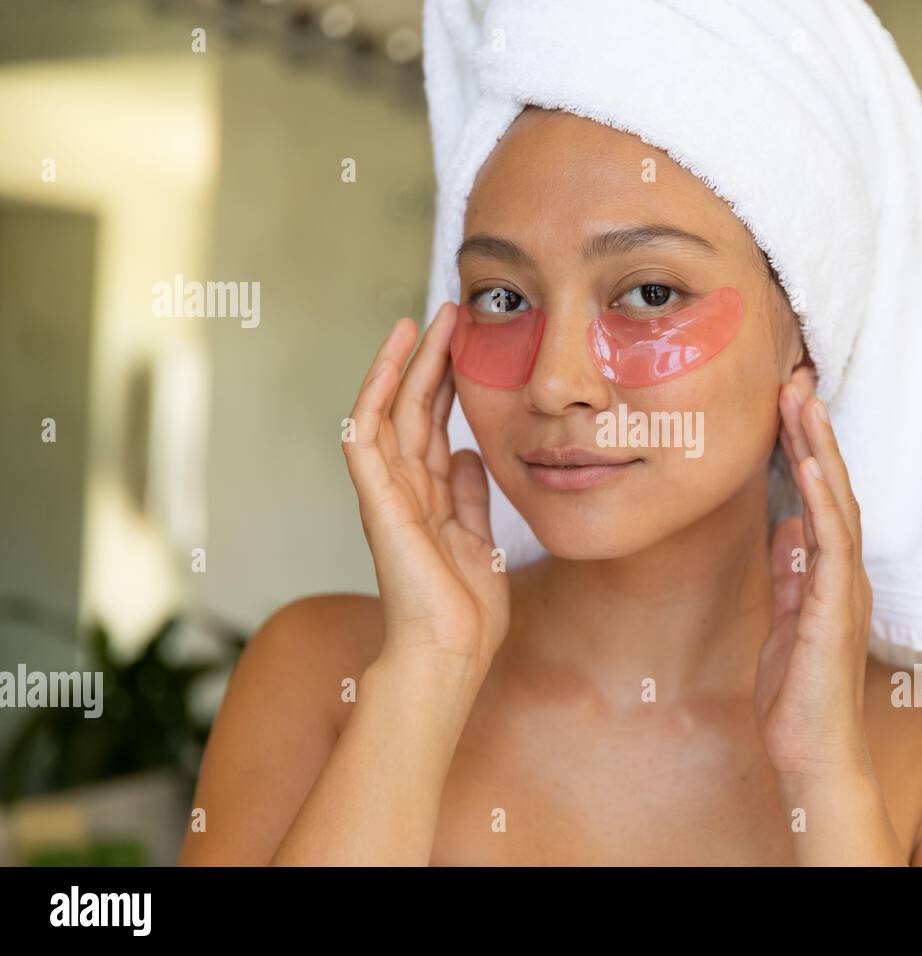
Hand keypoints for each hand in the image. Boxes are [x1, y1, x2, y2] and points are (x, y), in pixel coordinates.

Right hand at [342, 304, 507, 673]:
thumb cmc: (467, 608)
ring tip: (421, 321)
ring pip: (388, 413)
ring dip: (403, 365)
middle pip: (412, 407)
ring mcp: (387, 493)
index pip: (434, 423)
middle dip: (430, 358)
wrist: (452, 653)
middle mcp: (405, 488)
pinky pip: (364, 440)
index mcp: (430, 496)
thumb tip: (472, 453)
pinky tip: (387, 363)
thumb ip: (469, 495)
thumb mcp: (479, 538)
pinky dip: (372, 399)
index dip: (447, 381)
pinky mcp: (378, 503)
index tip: (466, 339)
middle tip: (450, 310)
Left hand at [755, 369, 873, 788]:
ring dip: (818, 449)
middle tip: (797, 378)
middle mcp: (845, 574)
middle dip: (813, 432)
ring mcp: (845, 589)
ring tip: (803, 401)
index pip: (820, 498)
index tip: (789, 404)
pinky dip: (821, 500)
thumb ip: (790, 576)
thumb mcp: (785, 622)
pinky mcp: (835, 609)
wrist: (814, 755)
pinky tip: (806, 466)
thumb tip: (785, 530)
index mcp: (831, 575)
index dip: (805, 450)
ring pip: (836, 502)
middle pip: (832, 487)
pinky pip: (831, 544)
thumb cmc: (799, 696)